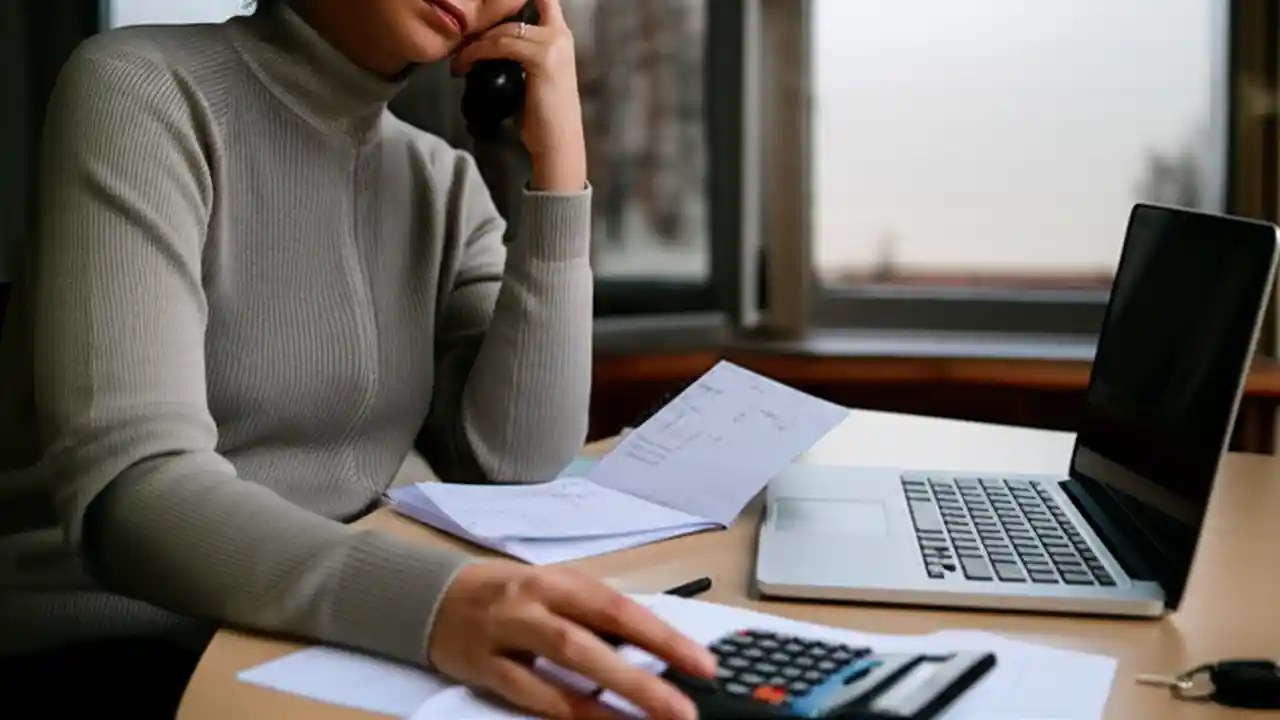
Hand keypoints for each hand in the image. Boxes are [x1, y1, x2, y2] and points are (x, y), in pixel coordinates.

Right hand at [428, 561, 717, 719]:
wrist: (432, 596)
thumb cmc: (508, 593)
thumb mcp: (554, 588)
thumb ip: (596, 614)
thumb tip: (652, 645)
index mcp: (559, 580)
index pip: (620, 608)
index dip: (664, 638)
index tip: (703, 665)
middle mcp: (534, 603)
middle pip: (594, 640)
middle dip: (644, 677)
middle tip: (684, 708)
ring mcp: (506, 635)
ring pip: (564, 669)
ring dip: (610, 702)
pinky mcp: (484, 667)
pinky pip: (530, 695)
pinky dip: (566, 713)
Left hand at [452, 0, 586, 191]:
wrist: (557, 143)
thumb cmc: (543, 116)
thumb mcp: (531, 75)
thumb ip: (518, 52)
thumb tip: (487, 43)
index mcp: (560, 35)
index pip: (543, 1)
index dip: (515, 1)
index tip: (489, 8)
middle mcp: (560, 33)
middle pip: (511, 11)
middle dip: (482, 26)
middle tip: (461, 45)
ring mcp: (553, 44)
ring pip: (502, 30)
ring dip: (474, 44)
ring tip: (459, 62)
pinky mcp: (542, 57)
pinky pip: (500, 45)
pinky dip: (477, 53)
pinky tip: (464, 66)